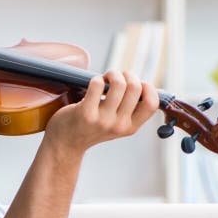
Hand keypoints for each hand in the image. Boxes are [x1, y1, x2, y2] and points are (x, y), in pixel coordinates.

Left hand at [43, 70, 159, 154]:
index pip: (152, 104)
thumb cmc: (90, 128)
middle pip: (135, 88)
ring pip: (119, 84)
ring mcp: (103, 120)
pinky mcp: (85, 113)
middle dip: (127, 74)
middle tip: (116, 76)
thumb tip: (141, 84)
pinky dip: (96, 79)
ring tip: (105, 77)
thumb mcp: (115, 125)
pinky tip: (93, 83)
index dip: (148, 88)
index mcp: (130, 127)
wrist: (65, 144)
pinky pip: (97, 85)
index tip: (136, 84)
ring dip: (112, 73)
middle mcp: (119, 125)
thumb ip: (128, 110)